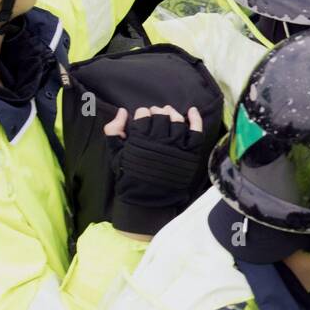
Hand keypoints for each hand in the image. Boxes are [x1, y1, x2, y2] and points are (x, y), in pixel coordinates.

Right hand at [106, 105, 209, 236]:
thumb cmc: (129, 176)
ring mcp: (177, 146)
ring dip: (172, 113)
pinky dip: (196, 119)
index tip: (142, 114)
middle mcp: (160, 141)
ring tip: (168, 111)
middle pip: (161, 117)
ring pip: (177, 121)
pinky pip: (196, 131)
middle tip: (154, 113)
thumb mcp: (116, 154)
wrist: (147, 199)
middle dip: (156, 112)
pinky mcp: (190, 153)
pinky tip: (192, 110)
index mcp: (140, 140)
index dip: (142, 113)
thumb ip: (113, 131)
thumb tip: (122, 111)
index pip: (143, 116)